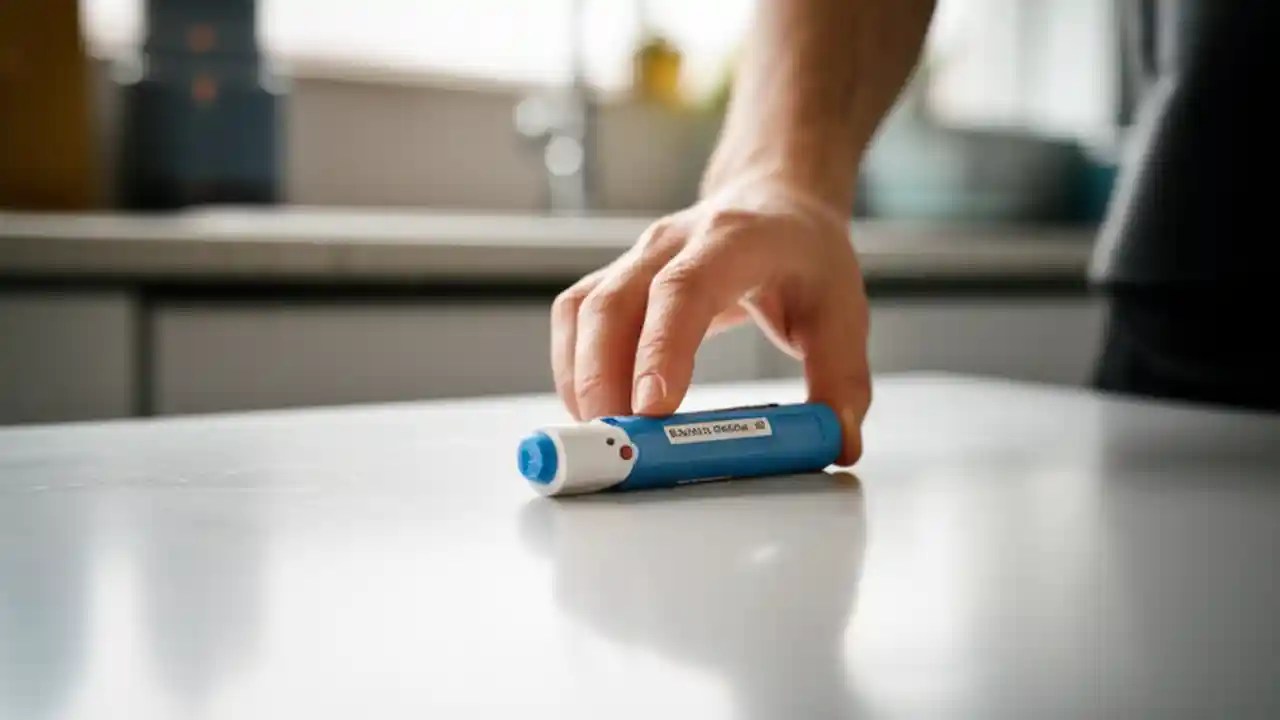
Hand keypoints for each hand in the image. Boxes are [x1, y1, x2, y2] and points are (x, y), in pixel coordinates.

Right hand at [550, 179, 871, 464]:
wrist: (774, 199)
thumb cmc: (804, 256)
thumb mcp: (843, 312)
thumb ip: (842, 382)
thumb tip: (838, 445)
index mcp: (735, 241)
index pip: (684, 290)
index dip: (661, 349)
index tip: (653, 408)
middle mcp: (672, 243)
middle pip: (614, 303)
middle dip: (604, 378)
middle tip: (620, 443)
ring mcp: (636, 257)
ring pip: (583, 311)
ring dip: (582, 377)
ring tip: (604, 433)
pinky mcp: (615, 278)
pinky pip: (574, 318)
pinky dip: (573, 367)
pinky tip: (593, 406)